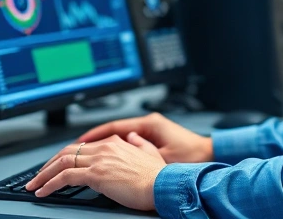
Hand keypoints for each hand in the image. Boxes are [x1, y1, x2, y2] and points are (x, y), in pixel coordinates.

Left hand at [27, 133, 165, 210]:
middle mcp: (104, 148)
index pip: (81, 147)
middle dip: (48, 164)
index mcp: (115, 143)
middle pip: (67, 152)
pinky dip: (50, 184)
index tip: (55, 165)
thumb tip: (133, 137)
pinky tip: (44, 191)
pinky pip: (65, 177)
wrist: (163, 185)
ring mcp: (99, 160)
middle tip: (38, 176)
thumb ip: (139, 144)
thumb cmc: (159, 176)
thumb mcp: (150, 153)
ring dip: (44, 175)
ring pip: (62, 162)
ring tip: (34, 185)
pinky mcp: (96, 174)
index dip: (64, 156)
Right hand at [78, 112, 212, 163]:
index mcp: (149, 124)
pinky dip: (115, 149)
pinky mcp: (153, 138)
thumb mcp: (163, 156)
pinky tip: (105, 158)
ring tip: (85, 155)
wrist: (208, 155)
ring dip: (102, 145)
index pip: (114, 127)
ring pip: (118, 137)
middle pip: (113, 131)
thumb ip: (141, 152)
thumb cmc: (191, 155)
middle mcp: (147, 124)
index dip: (94, 135)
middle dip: (94, 141)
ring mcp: (149, 131)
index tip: (79, 142)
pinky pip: (127, 142)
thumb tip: (120, 150)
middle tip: (75, 150)